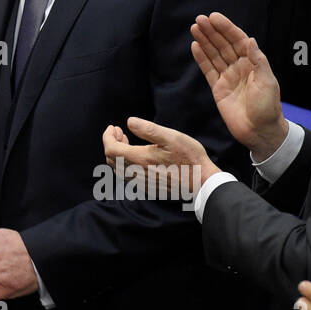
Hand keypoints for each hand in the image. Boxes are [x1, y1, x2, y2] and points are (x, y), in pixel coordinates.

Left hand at [101, 117, 218, 188]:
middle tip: (119, 131)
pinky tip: (137, 155)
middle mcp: (137, 173)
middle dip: (111, 143)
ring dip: (118, 153)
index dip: (107, 137)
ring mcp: (142, 182)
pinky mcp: (149, 187)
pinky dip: (125, 163)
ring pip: (119, 169)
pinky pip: (128, 176)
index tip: (113, 127)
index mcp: (139, 159)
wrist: (203, 183)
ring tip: (126, 140)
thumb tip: (129, 121)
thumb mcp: (171, 137)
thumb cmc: (190, 158)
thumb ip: (148, 129)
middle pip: (112, 160)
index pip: (111, 149)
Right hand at [190, 12, 286, 159]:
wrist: (259, 132)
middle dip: (212, 31)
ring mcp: (228, 77)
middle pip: (223, 45)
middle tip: (199, 19)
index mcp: (253, 63)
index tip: (214, 17)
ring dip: (204, 41)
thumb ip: (258, 61)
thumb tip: (250, 40)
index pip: (238, 41)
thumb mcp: (267, 82)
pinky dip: (201, 58)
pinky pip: (208, 70)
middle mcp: (239, 67)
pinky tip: (195, 46)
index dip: (226, 28)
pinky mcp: (218, 88)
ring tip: (194, 27)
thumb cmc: (268, 107)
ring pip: (214, 54)